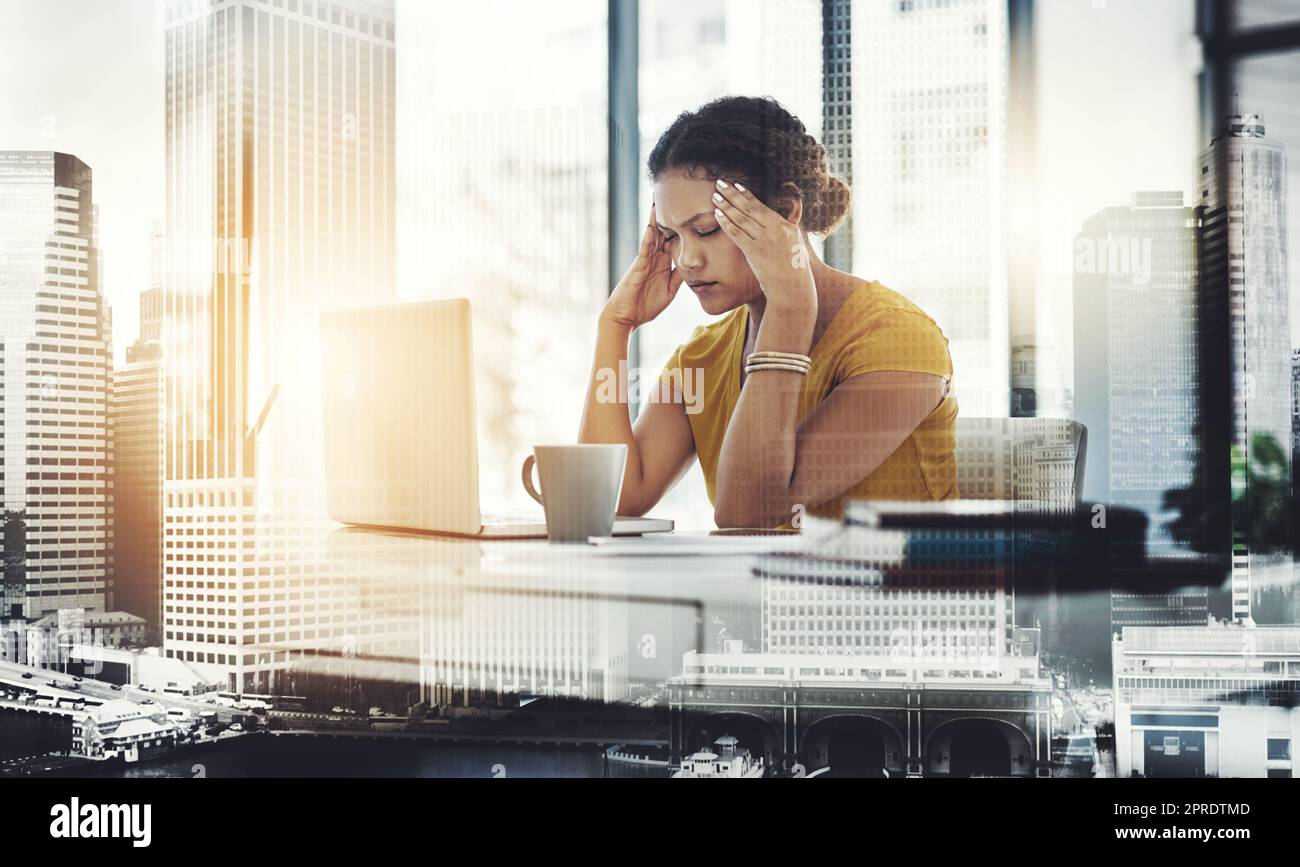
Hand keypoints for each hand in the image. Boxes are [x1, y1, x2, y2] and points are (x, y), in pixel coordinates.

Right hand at [603, 201, 684, 329]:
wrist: (626, 318)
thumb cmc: (645, 305)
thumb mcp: (670, 291)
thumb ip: (679, 277)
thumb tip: (692, 266)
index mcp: (662, 262)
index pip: (673, 239)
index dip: (681, 225)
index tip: (689, 210)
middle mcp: (653, 257)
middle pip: (663, 231)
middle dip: (667, 214)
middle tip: (672, 194)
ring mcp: (644, 261)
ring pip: (652, 236)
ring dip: (655, 219)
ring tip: (658, 201)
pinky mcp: (637, 268)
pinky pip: (644, 251)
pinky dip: (648, 239)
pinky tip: (652, 228)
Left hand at [711, 179, 815, 309]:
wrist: (793, 290)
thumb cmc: (794, 273)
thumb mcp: (796, 248)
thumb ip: (788, 232)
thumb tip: (787, 223)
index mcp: (787, 227)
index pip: (763, 207)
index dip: (747, 195)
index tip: (736, 186)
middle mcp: (777, 230)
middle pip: (750, 208)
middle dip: (733, 194)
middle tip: (720, 182)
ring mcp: (766, 240)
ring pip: (742, 218)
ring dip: (727, 205)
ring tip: (715, 196)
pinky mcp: (756, 251)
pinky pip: (738, 234)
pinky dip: (727, 223)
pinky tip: (717, 214)